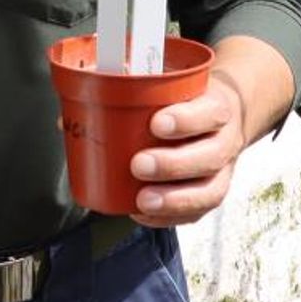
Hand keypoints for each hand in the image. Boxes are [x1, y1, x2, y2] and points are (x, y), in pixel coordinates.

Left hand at [129, 76, 245, 226]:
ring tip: (142, 200)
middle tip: (138, 165)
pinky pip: (199, 211)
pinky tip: (144, 214)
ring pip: (210, 190)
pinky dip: (171, 217)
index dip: (186, 120)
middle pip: (211, 156)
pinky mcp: (212, 192)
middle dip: (173, 164)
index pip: (210, 112)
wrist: (220, 115)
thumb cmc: (185, 101)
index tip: (155, 123)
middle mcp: (224, 140)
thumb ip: (132, 92)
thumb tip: (76, 112)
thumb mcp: (171, 84)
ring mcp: (222, 170)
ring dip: (175, 199)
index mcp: (216, 106)